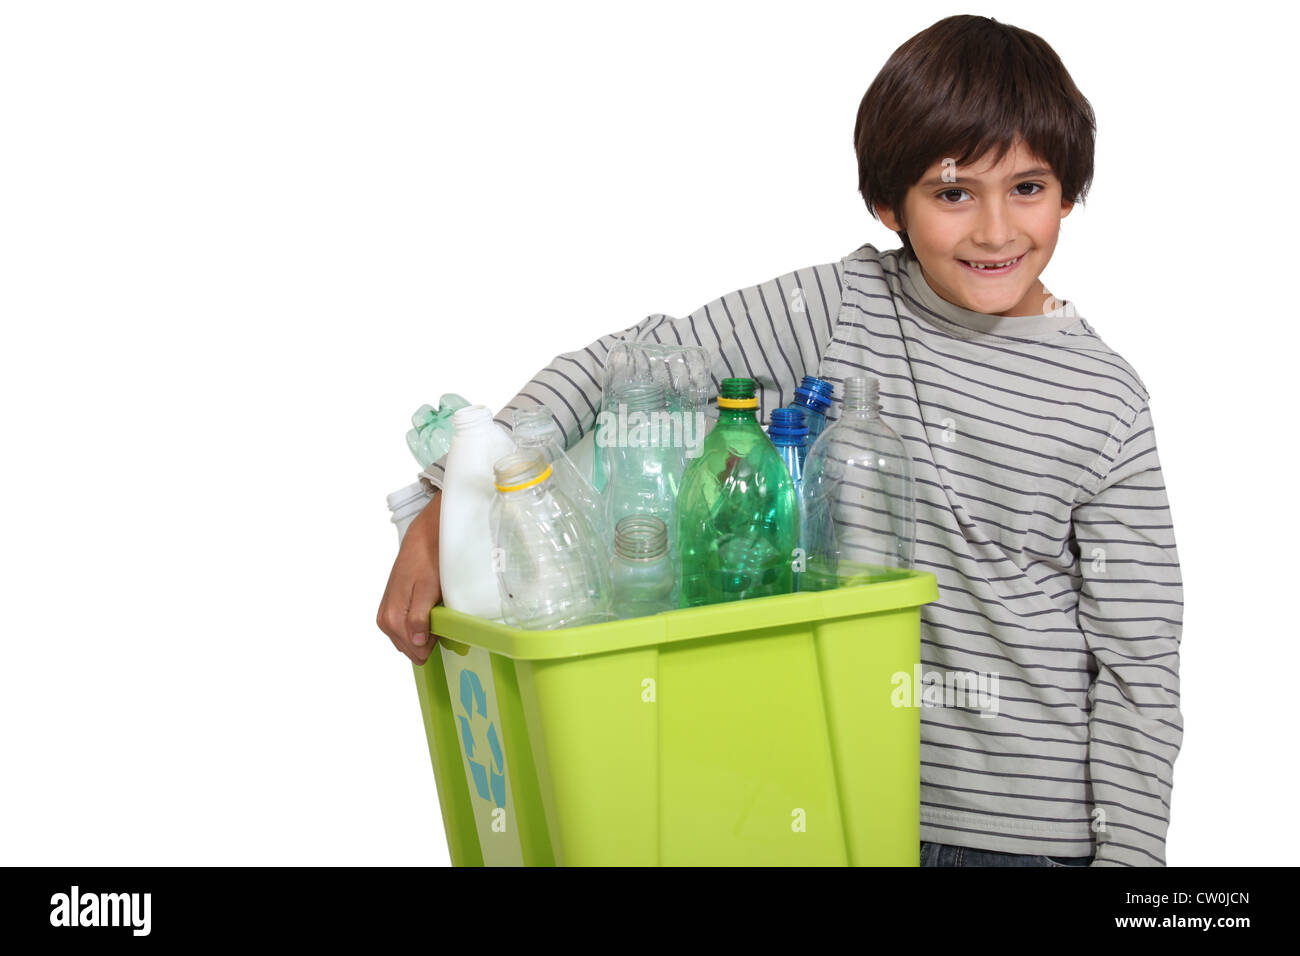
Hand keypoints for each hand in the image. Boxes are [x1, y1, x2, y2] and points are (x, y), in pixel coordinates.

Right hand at [377, 490, 441, 663]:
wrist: (422, 542)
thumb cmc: (427, 563)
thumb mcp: (428, 591)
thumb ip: (419, 618)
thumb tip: (416, 643)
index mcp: (392, 618)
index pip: (414, 651)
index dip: (432, 643)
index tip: (443, 627)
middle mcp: (385, 620)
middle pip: (409, 649)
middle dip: (427, 640)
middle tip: (440, 618)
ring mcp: (386, 615)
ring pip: (407, 641)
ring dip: (423, 634)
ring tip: (434, 613)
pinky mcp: (391, 609)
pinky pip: (404, 630)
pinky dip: (418, 627)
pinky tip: (427, 613)